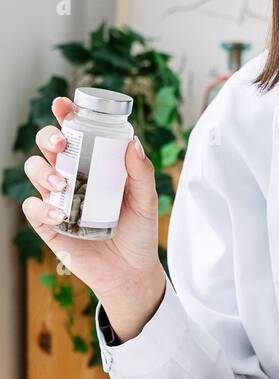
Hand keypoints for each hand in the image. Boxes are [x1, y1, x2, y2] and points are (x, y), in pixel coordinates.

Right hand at [22, 95, 162, 303]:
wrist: (131, 273)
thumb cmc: (138, 233)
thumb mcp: (146, 201)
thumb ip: (142, 173)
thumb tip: (133, 142)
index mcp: (92, 165)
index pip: (74, 134)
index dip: (64, 116)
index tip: (62, 105)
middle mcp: (70, 178)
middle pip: (47, 147)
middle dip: (47, 138)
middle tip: (62, 145)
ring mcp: (57, 200)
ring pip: (34, 172)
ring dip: (43, 172)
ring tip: (62, 184)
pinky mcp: (49, 226)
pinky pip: (32, 208)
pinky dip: (40, 207)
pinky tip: (58, 214)